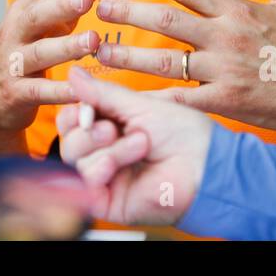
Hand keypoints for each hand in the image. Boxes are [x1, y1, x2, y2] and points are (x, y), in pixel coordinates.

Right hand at [0, 0, 116, 153]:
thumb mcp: (53, 17)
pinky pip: (39, 92)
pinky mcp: (17, 94)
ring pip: (38, 53)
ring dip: (65, 47)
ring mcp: (14, 63)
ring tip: (93, 41)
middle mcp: (16, 31)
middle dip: (61, 5)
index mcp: (26, 8)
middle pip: (37, 14)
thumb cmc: (29, 46)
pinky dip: (60, 91)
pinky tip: (82, 89)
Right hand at [55, 66, 211, 225]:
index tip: (85, 106)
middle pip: (69, 139)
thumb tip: (72, 73)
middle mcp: (106, 151)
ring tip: (138, 145)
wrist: (206, 167)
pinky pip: (84, 183)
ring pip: (74, 159)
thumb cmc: (184, 134)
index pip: (73, 119)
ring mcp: (106, 177)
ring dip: (105, 149)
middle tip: (111, 128)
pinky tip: (115, 165)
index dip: (74, 112)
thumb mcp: (140, 106)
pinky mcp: (108, 201)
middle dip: (87, 130)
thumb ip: (102, 93)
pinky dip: (97, 169)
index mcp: (112, 126)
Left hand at [94, 0, 275, 157]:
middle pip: (165, 22)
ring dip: (128, 56)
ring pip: (165, 62)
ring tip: (99, 51)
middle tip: (100, 9)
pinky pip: (182, 101)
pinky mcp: (225, 103)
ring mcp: (223, 72)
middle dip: (128, 14)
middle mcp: (226, 38)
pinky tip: (128, 97)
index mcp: (238, 10)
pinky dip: (154, 100)